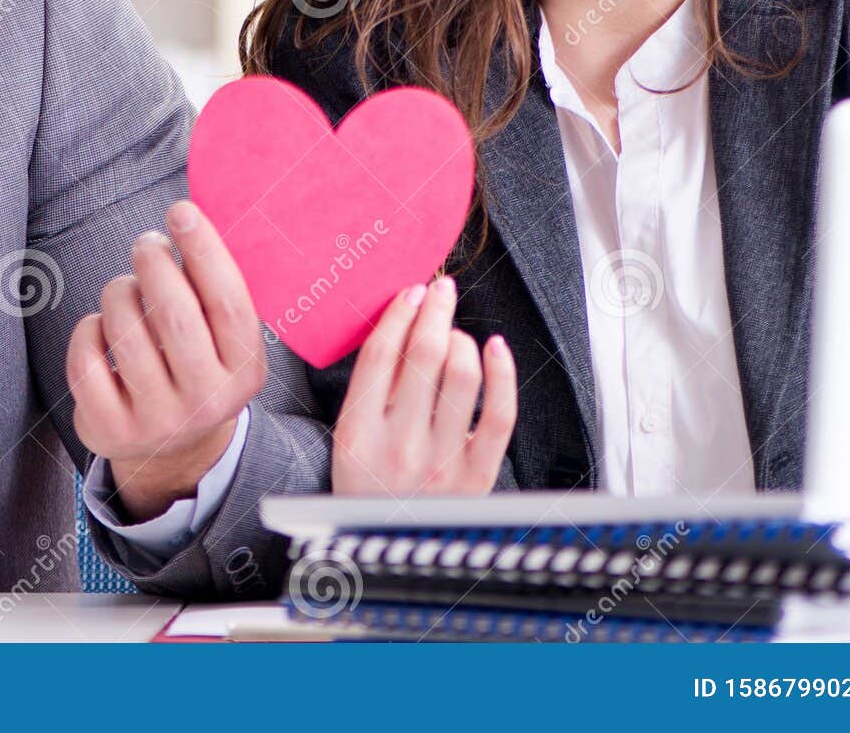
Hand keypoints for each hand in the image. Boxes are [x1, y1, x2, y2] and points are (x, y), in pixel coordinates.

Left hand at [67, 200, 266, 521]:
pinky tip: (102, 329)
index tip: (182, 211)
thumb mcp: (221, 339)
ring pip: (125, 332)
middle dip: (154, 264)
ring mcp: (156, 421)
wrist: (171, 447)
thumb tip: (186, 221)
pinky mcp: (109, 430)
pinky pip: (86, 359)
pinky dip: (89, 329)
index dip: (205, 251)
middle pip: (174, 316)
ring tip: (126, 290)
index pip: (228, 304)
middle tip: (147, 242)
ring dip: (120, 292)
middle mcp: (205, 402)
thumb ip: (212, 291)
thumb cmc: (194, 365)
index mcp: (244, 373)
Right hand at [332, 276, 516, 495]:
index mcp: (356, 435)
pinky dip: (502, 374)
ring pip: (461, 375)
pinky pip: (498, 414)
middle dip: (435, 310)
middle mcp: (398, 446)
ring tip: (456, 332)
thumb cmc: (368, 497)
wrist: (394, 558)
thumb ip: (368, 396)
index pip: (378, 356)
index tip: (409, 294)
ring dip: (462, 337)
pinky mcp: (477, 476)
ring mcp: (441, 461)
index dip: (397, 315)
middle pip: (423, 355)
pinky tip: (496, 348)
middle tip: (440, 290)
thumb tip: (398, 332)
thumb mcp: (347, 448)